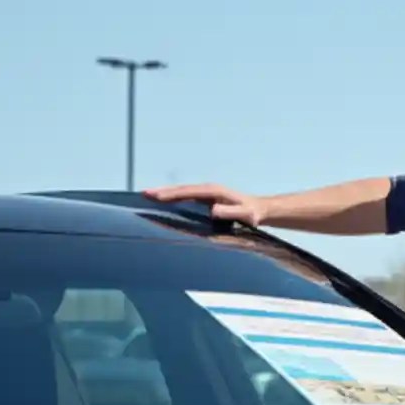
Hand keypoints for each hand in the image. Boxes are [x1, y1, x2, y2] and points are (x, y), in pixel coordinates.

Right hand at [142, 183, 268, 225]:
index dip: (172, 194)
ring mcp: (207, 194)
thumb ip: (231, 212)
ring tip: (147, 196)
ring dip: (165, 193)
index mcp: (214, 191)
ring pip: (182, 192)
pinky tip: (163, 203)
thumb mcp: (245, 214)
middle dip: (162, 191)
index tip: (156, 196)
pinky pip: (186, 197)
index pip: (188, 192)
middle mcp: (208, 190)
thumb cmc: (253, 214)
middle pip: (181, 189)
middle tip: (144, 194)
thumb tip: (213, 210)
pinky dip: (173, 198)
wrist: (261, 210)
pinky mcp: (206, 199)